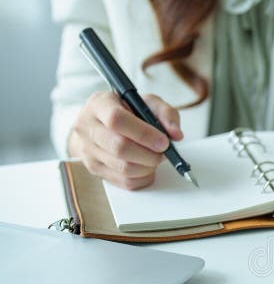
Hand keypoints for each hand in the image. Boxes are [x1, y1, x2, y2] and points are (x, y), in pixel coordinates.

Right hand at [67, 91, 182, 189]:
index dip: (144, 134)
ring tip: (154, 157)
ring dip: (148, 167)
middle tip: (163, 152)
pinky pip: (124, 181)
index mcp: (99, 104)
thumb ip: (165, 114)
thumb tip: (176, 135)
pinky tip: (147, 166)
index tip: (163, 141)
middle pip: (120, 148)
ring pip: (124, 168)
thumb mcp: (147, 102)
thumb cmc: (126, 111)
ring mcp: (88, 150)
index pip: (116, 120)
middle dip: (150, 154)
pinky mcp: (95, 169)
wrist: (100, 123)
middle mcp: (87, 127)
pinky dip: (143, 177)